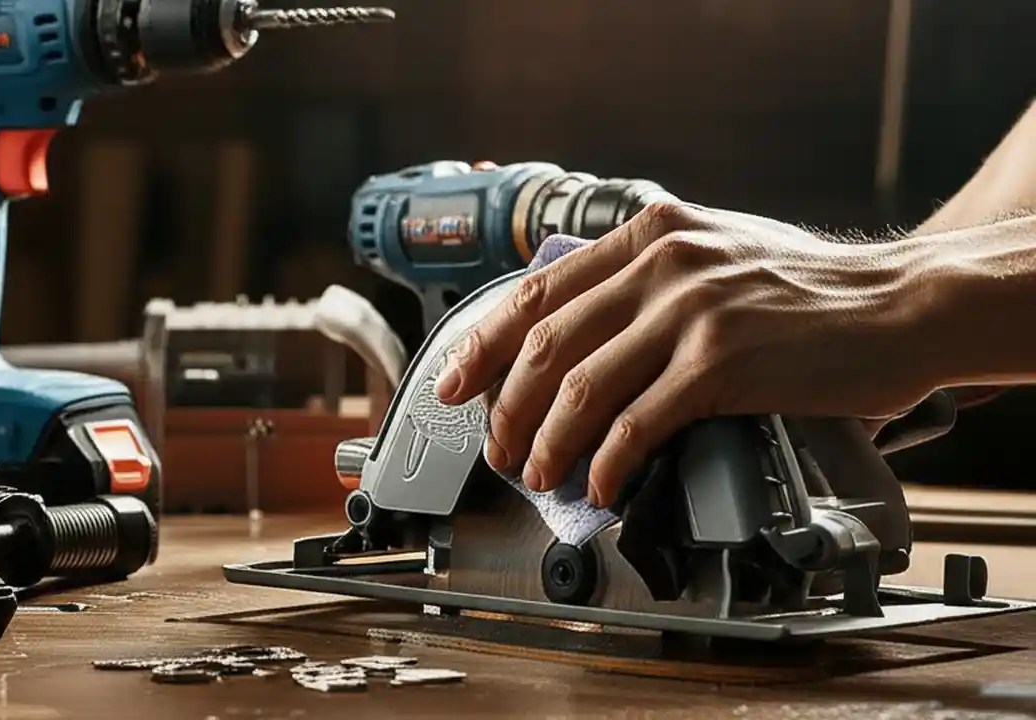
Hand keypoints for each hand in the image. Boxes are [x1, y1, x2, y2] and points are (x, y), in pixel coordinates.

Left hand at [434, 203, 944, 506]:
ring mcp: (690, 310)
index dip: (482, 343)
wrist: (901, 305)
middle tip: (499, 449)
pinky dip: (605, 462)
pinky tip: (602, 485)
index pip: (535, 290)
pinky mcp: (721, 362)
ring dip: (546, 443)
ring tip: (540, 476)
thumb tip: (574, 339)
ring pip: (578, 388)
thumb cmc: (809, 291)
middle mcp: (660, 263)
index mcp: (649, 233)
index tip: (453, 382)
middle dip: (505, 408)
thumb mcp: (715, 253)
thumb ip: (646, 279)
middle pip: (543, 344)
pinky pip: (635, 423)